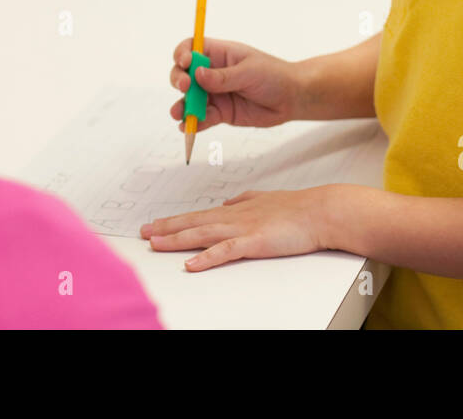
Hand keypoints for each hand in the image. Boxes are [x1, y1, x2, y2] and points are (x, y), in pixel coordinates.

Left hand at [140, 186, 336, 270]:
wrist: (320, 211)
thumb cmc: (297, 207)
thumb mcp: (265, 198)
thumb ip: (245, 199)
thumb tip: (228, 201)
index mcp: (236, 209)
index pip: (198, 215)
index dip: (175, 220)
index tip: (155, 223)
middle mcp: (234, 217)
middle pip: (193, 222)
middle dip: (166, 228)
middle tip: (143, 232)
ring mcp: (242, 228)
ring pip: (202, 234)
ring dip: (176, 239)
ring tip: (154, 243)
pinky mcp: (254, 242)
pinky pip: (225, 252)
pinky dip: (206, 258)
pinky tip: (190, 264)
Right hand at [168, 37, 302, 131]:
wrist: (291, 98)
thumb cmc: (274, 75)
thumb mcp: (249, 71)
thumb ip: (223, 76)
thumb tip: (197, 74)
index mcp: (219, 54)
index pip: (191, 48)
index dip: (182, 54)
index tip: (183, 62)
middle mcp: (212, 73)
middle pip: (184, 73)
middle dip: (179, 80)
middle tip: (185, 87)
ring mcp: (214, 93)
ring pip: (190, 99)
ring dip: (182, 105)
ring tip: (178, 112)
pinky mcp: (220, 113)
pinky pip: (202, 118)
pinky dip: (193, 123)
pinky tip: (188, 127)